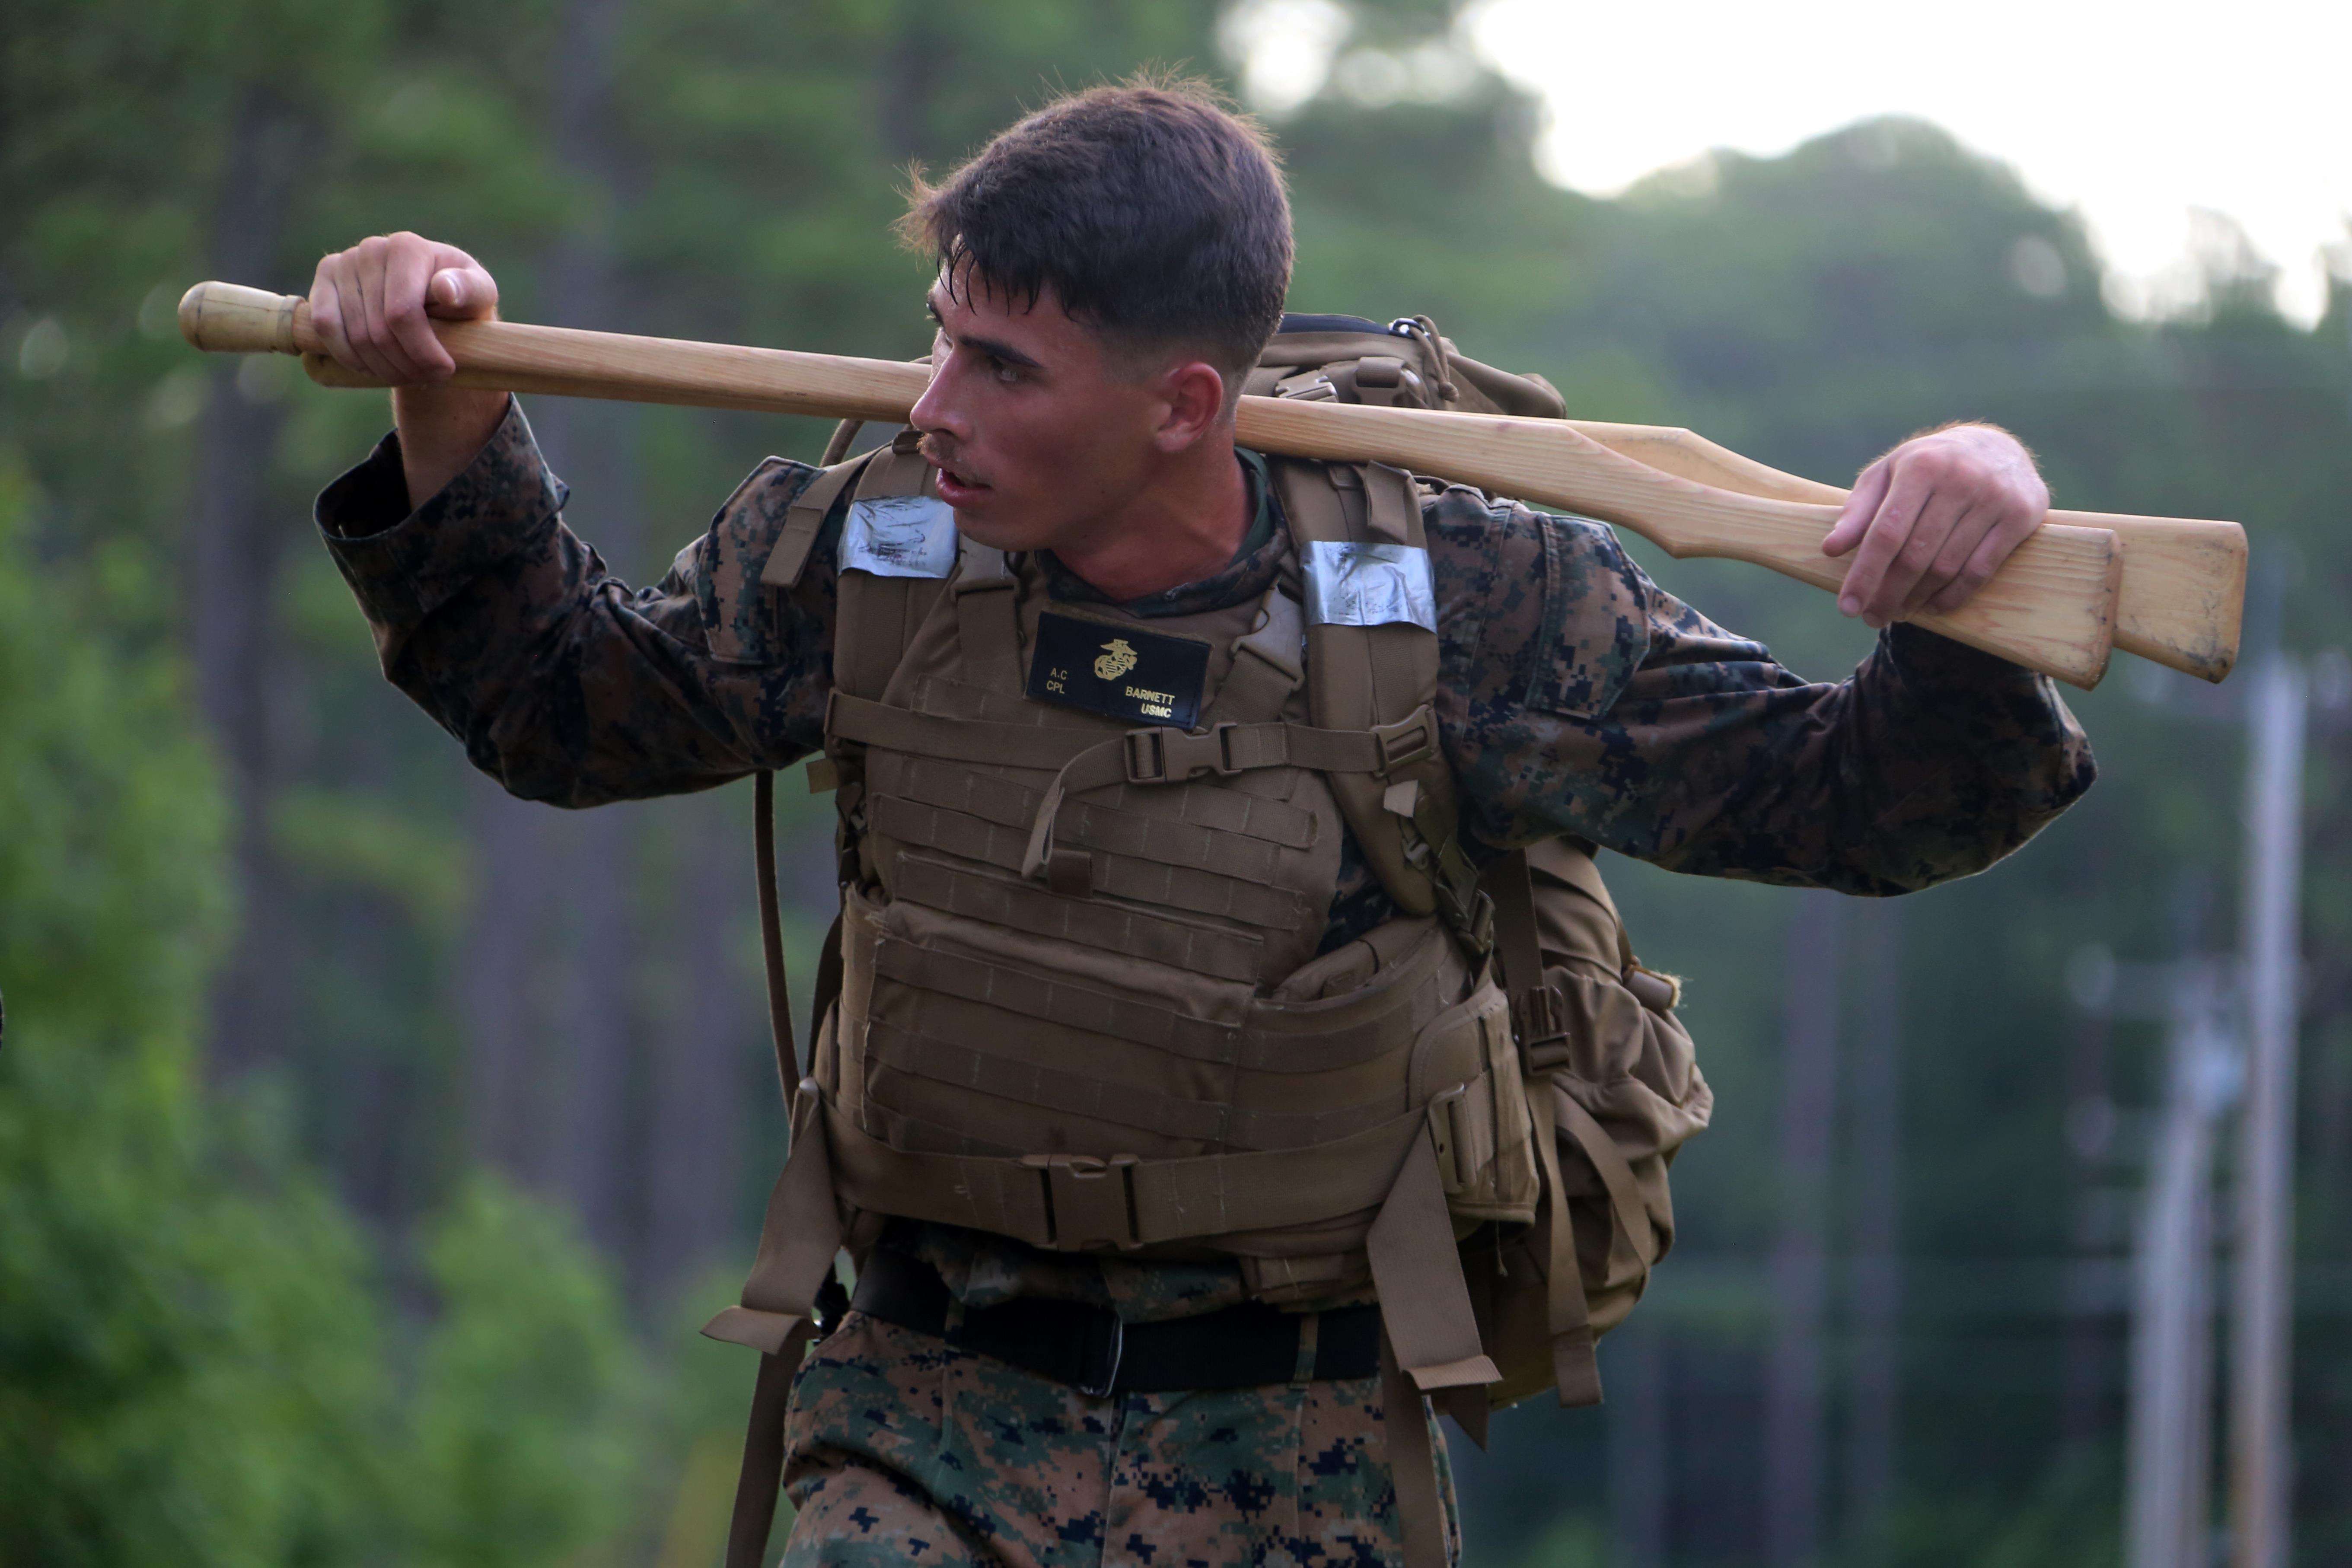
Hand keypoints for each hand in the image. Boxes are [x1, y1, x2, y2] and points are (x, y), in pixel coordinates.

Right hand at [308, 232, 498, 384]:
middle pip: (378, 329)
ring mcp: (343, 262)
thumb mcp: (478, 293)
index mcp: (408, 247)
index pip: (402, 314)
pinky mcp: (324, 280)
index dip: (422, 352)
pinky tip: (372, 366)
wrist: (432, 295)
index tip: (444, 371)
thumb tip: (445, 289)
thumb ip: (469, 290)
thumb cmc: (459, 297)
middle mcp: (372, 248)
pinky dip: (347, 355)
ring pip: (353, 334)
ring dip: (380, 366)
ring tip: (405, 374)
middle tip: (425, 377)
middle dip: (405, 364)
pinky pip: (325, 326)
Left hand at [1820, 424, 2048, 626]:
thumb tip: (1831, 549)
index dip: (1864, 574)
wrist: (1997, 447)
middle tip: (1870, 618)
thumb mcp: (1887, 474)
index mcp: (1921, 467)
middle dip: (1887, 594)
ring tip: (1897, 613)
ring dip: (1917, 599)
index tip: (1846, 607)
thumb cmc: (1928, 466)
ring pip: (1946, 567)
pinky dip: (1953, 596)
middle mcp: (1960, 479)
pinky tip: (1932, 607)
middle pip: (1915, 556)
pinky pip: (1980, 570)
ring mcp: (1994, 498)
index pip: (1886, 533)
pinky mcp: (2021, 516)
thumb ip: (1858, 510)